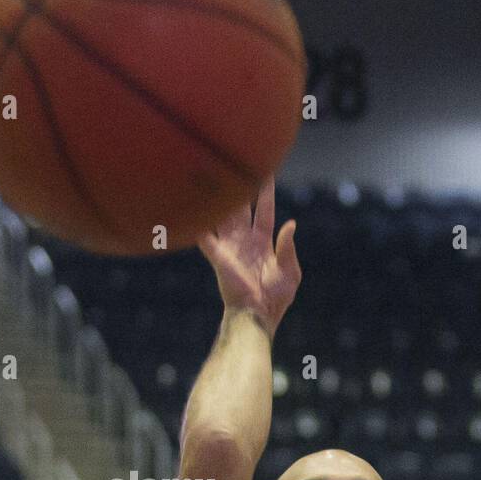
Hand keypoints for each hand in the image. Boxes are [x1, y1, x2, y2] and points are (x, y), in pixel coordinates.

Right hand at [197, 175, 300, 336]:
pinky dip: (198, 228)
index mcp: (264, 241)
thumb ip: (288, 248)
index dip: (265, 192)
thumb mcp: (290, 271)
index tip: (267, 171)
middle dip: (238, 188)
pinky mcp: (219, 258)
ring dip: (218, 201)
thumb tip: (290, 224)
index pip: (264, 209)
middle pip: (240, 209)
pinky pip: (206, 240)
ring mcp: (230, 248)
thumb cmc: (277, 297)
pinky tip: (189, 212)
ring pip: (222, 218)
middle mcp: (245, 241)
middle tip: (234, 165)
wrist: (259, 314)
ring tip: (211, 179)